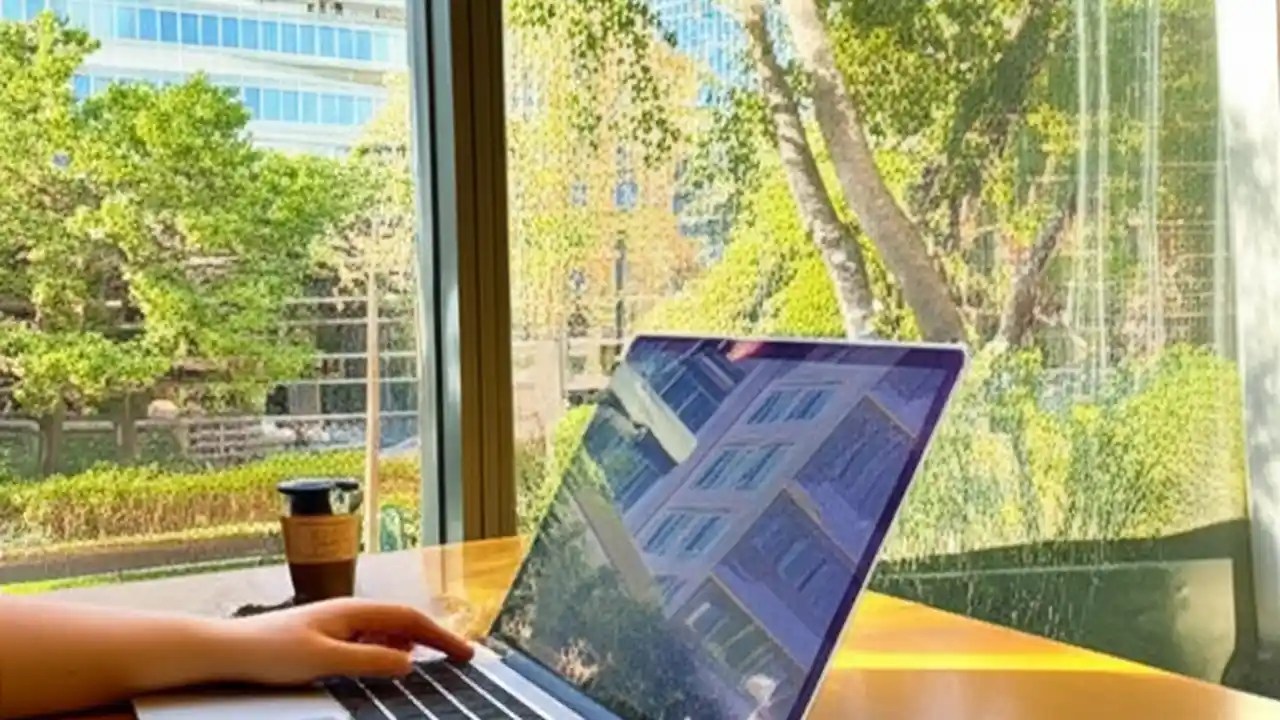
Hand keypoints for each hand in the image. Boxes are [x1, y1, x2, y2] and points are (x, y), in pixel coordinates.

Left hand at [224, 597, 474, 685]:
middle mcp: (349, 612)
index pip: (410, 620)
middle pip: (404, 621)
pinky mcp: (327, 637)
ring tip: (434, 661)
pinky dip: (391, 650)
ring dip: (414, 643)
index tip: (465, 653)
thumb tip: (408, 663)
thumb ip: (368, 660)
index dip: (441, 636)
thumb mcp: (325, 660)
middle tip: (460, 658)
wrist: (228, 650)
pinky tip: (390, 664)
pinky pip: (371, 640)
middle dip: (435, 638)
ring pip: (388, 631)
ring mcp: (338, 623)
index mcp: (353, 611)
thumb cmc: (271, 652)